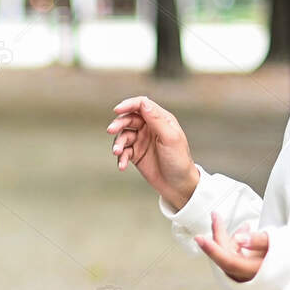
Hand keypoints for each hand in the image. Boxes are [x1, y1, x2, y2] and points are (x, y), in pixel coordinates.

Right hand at [107, 96, 199, 210]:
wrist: (178, 186)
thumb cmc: (179, 160)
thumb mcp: (170, 138)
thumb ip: (156, 120)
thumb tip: (144, 103)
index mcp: (161, 119)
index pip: (142, 105)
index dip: (128, 104)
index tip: (117, 110)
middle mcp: (149, 127)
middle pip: (129, 119)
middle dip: (119, 124)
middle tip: (111, 130)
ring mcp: (141, 140)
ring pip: (123, 135)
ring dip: (118, 143)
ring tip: (117, 153)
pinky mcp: (135, 154)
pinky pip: (123, 152)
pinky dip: (120, 157)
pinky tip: (122, 166)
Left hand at [195, 212, 267, 282]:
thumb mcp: (279, 245)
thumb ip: (259, 240)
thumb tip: (238, 237)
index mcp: (252, 271)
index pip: (227, 260)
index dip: (212, 249)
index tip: (199, 238)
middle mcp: (244, 276)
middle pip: (224, 253)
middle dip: (219, 233)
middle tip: (216, 215)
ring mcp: (243, 274)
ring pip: (229, 253)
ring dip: (231, 237)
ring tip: (246, 225)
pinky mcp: (245, 271)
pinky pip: (235, 255)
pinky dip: (238, 243)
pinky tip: (247, 231)